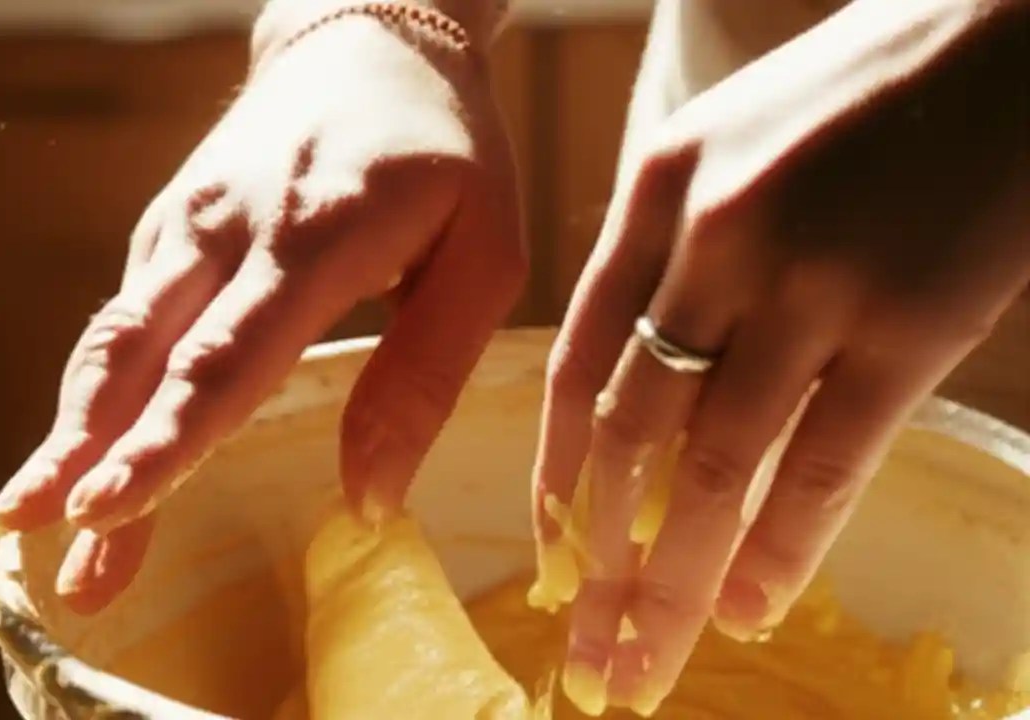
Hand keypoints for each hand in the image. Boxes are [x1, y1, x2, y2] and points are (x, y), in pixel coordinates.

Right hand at [0, 1, 524, 614]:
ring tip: (28, 519)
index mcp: (317, 235)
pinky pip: (123, 320)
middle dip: (81, 451)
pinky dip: (92, 393)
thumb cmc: (444, 153)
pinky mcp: (168, 228)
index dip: (166, 439)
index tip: (109, 507)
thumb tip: (371, 500)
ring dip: (69, 432)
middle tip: (30, 533)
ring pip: (113, 339)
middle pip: (139, 353)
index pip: (226, 356)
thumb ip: (427, 374)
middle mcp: (229, 228)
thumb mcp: (485, 254)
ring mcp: (186, 224)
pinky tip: (75, 454)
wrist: (369, 41)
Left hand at [535, 0, 1028, 712]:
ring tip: (648, 665)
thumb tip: (637, 392)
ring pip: (718, 468)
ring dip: (676, 582)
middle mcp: (714, 242)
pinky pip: (826, 465)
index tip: (550, 557)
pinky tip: (754, 606)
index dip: (557, 475)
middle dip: (602, 559)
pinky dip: (785, 549)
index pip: (576, 364)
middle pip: (633, 435)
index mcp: (657, 194)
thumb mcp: (725, 147)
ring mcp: (810, 285)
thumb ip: (668, 255)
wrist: (1003, 37)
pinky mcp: (909, 326)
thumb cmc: (856, 99)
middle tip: (586, 653)